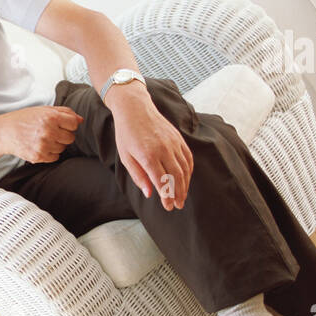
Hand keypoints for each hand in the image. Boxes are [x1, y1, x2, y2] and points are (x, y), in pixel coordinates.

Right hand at [0, 106, 81, 163]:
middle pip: (71, 138)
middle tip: (51, 132)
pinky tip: (41, 146)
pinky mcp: (39, 156)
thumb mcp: (43, 110)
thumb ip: (64, 112)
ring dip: (56, 144)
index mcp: (51, 117)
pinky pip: (55, 157)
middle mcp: (48, 131)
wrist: (3, 132)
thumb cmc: (23, 119)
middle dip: (63, 135)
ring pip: (63, 148)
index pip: (74, 124)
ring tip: (44, 138)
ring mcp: (44, 145)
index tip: (62, 124)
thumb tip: (80, 119)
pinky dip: (50, 153)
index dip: (69, 124)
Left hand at [109, 89, 193, 209]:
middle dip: (178, 194)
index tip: (168, 207)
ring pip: (184, 168)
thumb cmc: (126, 134)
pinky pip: (188, 157)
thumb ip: (138, 176)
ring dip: (185, 185)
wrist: (135, 108)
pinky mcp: (178, 138)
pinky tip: (186, 179)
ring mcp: (173, 143)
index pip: (162, 181)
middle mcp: (163, 149)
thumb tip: (150, 193)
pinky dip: (189, 171)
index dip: (167, 196)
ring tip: (182, 197)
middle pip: (176, 177)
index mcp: (148, 155)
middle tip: (177, 206)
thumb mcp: (126, 157)